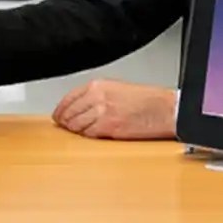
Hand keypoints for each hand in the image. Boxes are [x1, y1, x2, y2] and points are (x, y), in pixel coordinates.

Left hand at [51, 79, 176, 139]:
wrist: (165, 109)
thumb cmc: (148, 100)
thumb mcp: (117, 88)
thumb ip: (97, 95)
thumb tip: (80, 106)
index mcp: (99, 85)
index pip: (69, 98)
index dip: (60, 110)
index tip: (58, 116)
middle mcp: (98, 97)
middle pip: (69, 113)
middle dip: (65, 122)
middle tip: (64, 127)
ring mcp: (102, 112)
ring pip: (76, 125)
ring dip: (75, 130)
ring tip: (77, 132)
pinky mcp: (109, 127)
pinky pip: (89, 134)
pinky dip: (87, 136)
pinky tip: (91, 135)